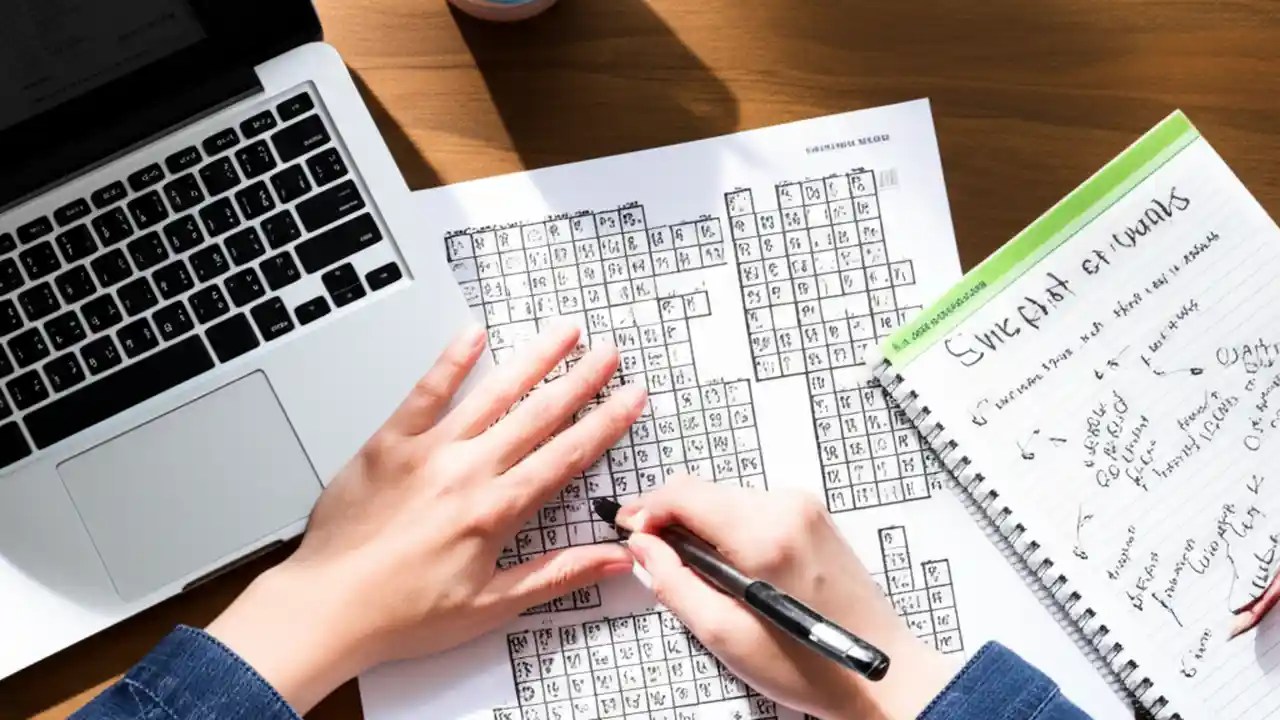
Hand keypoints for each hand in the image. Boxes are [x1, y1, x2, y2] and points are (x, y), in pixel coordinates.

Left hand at [206, 324, 647, 712]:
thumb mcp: (492, 606)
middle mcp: (467, 472)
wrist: (326, 608)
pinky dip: (451, 362)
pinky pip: (425, 393)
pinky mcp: (389, 443)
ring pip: (492, 395)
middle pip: (538, 415)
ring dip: (532, 360)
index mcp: (495, 511)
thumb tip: (614, 559)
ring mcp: (427, 451)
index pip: (566, 457)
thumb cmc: (401, 615)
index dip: (605, 424)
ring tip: (563, 333)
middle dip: (580, 381)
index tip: (630, 398)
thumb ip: (557, 575)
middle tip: (608, 353)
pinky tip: (473, 334)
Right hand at [619, 479, 957, 719]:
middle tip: (658, 561)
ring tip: (706, 578)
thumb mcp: (724, 634)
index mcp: (763, 534)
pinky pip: (753, 509)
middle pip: (703, 492)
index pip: (683, 493)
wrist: (880, 674)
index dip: (647, 510)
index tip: (630, 532)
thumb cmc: (811, 665)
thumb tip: (643, 548)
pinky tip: (736, 571)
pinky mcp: (814, 517)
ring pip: (726, 499)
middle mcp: (787, 508)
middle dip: (672, 521)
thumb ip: (675, 584)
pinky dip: (731, 531)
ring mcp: (805, 509)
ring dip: (703, 528)